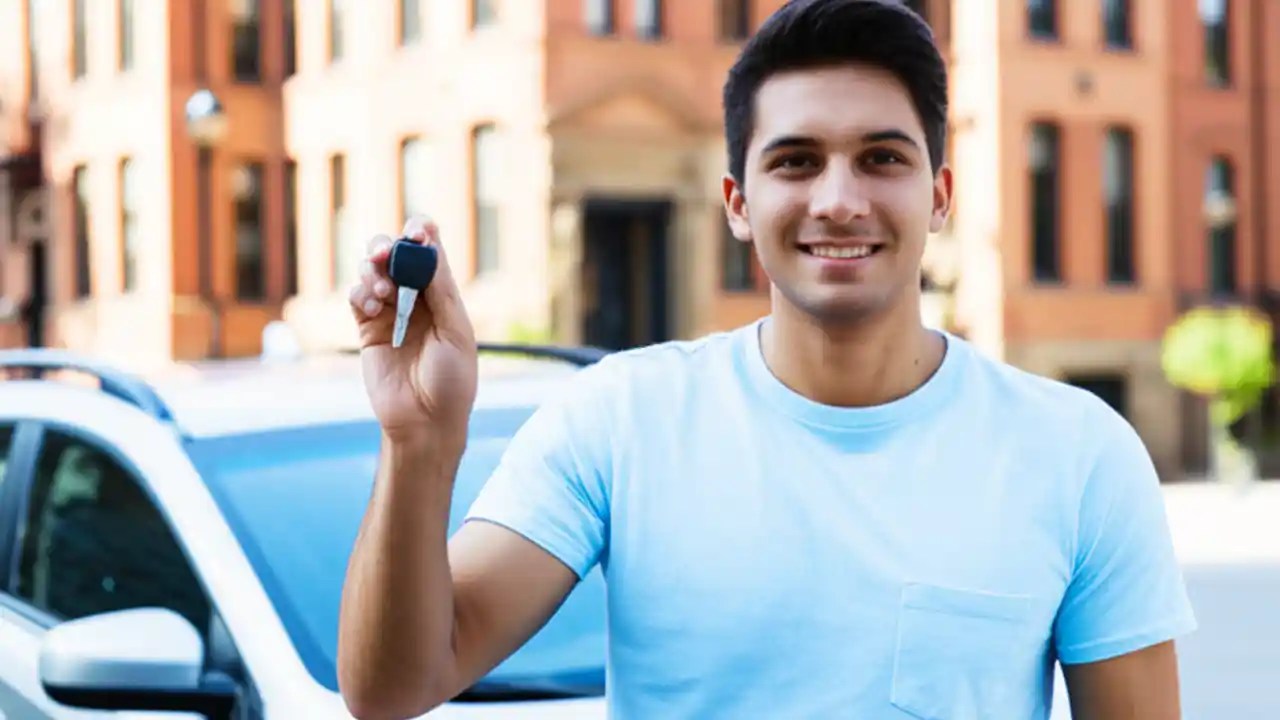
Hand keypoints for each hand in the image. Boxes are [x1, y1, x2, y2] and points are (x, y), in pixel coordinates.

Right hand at [349, 216, 477, 445]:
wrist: (426, 423)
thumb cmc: (452, 381)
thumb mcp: (456, 332)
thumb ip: (441, 291)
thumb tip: (429, 247)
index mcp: (444, 297)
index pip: (430, 254)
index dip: (421, 235)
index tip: (416, 229)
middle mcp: (416, 300)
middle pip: (395, 256)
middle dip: (388, 247)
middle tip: (385, 253)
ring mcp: (390, 314)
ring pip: (372, 272)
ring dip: (372, 271)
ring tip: (381, 290)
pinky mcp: (368, 330)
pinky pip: (357, 298)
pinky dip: (359, 292)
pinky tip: (370, 304)